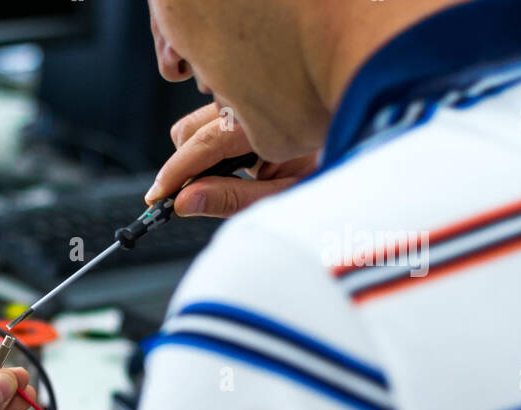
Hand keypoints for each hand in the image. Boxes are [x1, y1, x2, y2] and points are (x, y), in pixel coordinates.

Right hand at [145, 102, 317, 217]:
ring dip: (199, 152)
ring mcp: (249, 98)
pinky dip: (213, 142)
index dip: (176, 174)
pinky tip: (243, 158)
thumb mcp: (284, 194)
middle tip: (195, 195)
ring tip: (235, 174)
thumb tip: (185, 201)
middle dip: (185, 164)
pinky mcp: (247, 101)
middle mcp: (253, 101)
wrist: (363, 142)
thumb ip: (232, 198)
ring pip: (195, 122)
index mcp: (265, 121)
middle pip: (189, 130)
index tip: (157, 197)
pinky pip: (211, 118)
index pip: (205, 146)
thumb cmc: (332, 168)